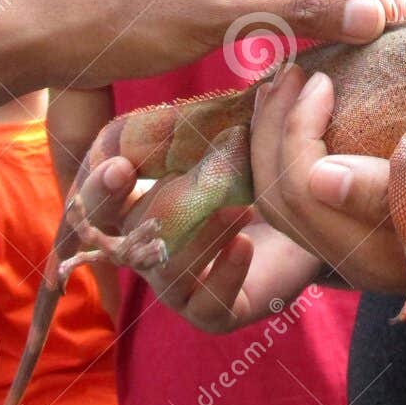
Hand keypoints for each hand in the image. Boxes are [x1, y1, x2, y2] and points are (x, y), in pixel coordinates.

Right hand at [72, 152, 322, 335]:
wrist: (304, 223)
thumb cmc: (256, 177)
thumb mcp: (230, 150)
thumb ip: (204, 129)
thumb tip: (207, 92)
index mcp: (140, 207)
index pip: (101, 203)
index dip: (102, 190)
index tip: (120, 166)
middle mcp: (149, 250)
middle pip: (132, 236)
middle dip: (159, 208)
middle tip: (186, 184)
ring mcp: (178, 286)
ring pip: (170, 269)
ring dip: (203, 234)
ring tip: (242, 208)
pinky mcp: (214, 312)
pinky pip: (208, 304)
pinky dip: (224, 273)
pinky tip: (245, 245)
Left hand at [249, 65, 405, 290]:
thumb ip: (393, 189)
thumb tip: (318, 175)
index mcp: (376, 257)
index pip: (304, 192)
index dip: (297, 130)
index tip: (319, 80)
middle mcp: (353, 260)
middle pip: (279, 199)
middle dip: (272, 131)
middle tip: (290, 72)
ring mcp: (354, 246)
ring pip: (284, 197)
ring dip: (275, 138)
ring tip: (288, 83)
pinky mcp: (360, 226)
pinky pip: (305, 191)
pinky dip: (293, 147)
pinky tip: (303, 108)